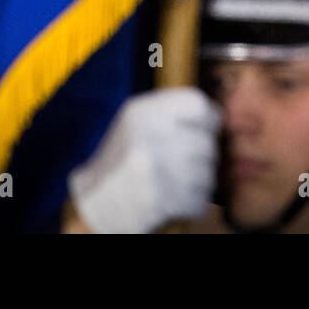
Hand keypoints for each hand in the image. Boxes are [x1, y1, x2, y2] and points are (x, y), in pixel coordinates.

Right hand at [68, 88, 221, 233]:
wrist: (93, 203)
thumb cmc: (120, 163)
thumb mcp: (134, 124)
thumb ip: (169, 114)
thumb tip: (215, 115)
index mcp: (142, 111)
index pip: (197, 103)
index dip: (210, 119)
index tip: (210, 130)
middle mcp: (149, 134)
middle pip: (206, 142)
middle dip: (202, 159)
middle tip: (186, 167)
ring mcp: (156, 167)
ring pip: (207, 173)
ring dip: (198, 183)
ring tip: (177, 184)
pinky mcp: (162, 199)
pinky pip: (200, 200)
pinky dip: (192, 205)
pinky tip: (175, 201)